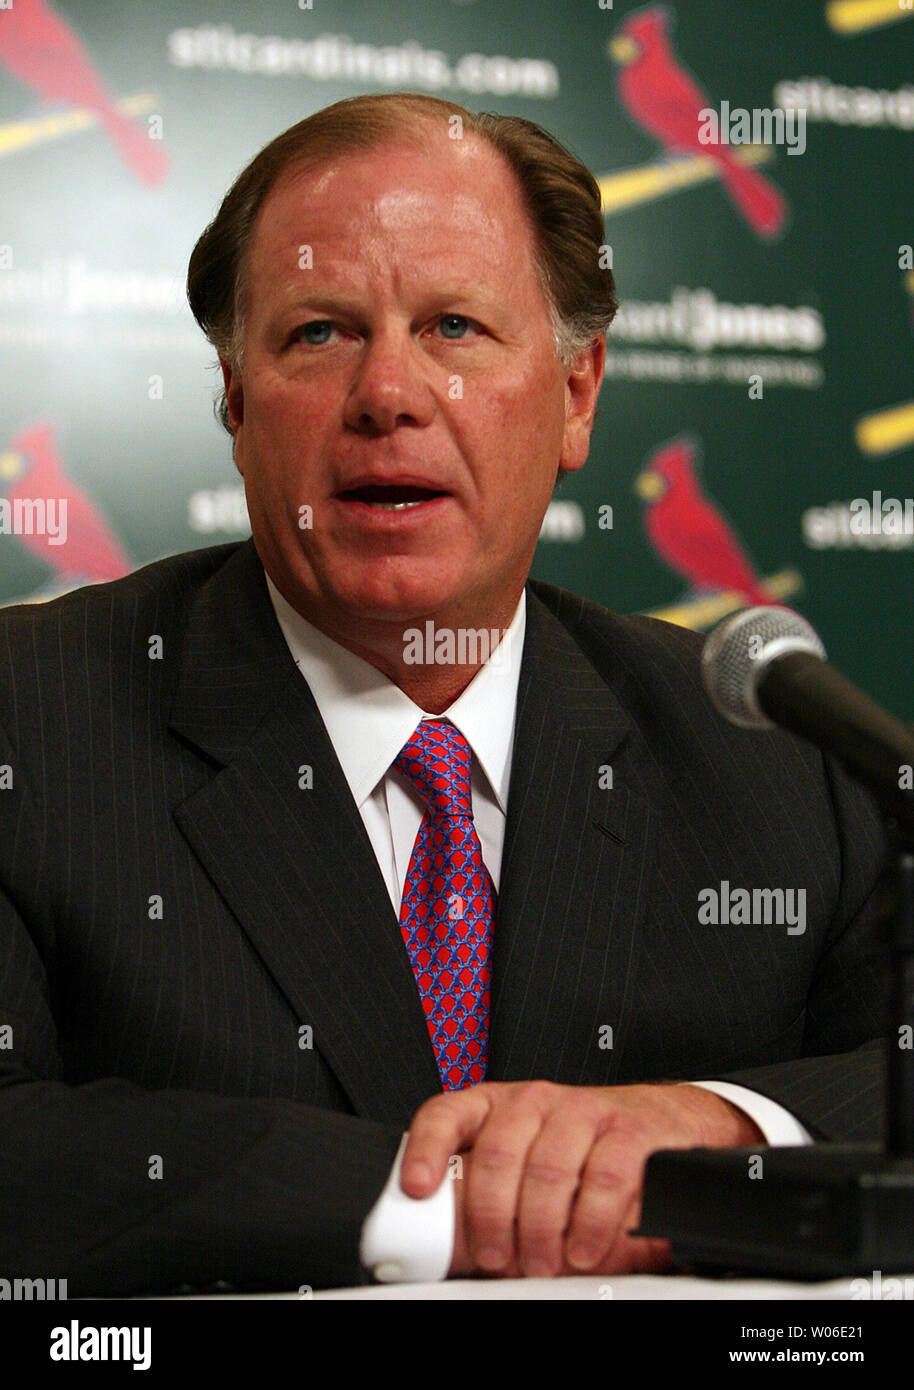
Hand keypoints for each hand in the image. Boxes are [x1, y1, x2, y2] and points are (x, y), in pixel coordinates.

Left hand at [402, 1081, 763, 1278]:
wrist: (662, 1129)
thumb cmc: (584, 1158)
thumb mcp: (527, 1175)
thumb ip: (492, 1204)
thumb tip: (445, 1252)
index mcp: (497, 1108)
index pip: (447, 1113)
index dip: (426, 1149)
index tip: (416, 1187)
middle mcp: (535, 1101)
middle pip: (497, 1153)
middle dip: (493, 1217)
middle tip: (499, 1258)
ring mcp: (582, 1108)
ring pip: (547, 1168)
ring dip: (543, 1228)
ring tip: (545, 1261)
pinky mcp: (628, 1127)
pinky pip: (605, 1178)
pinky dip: (592, 1223)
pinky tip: (585, 1247)